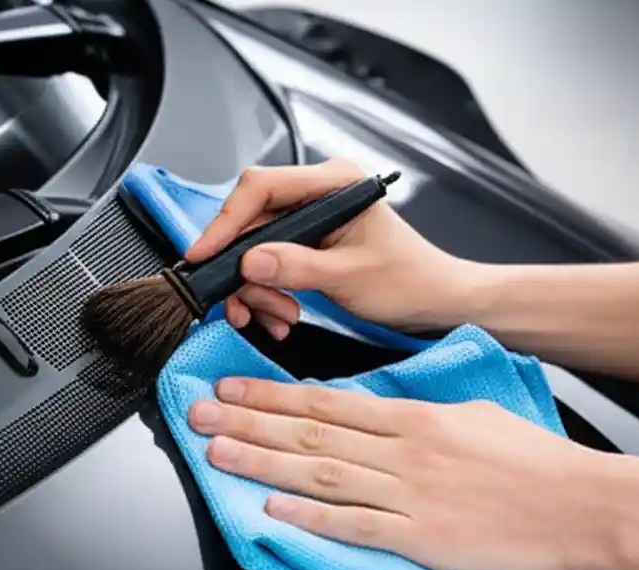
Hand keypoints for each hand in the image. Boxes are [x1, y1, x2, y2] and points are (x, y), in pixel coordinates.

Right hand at [185, 158, 483, 338]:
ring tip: (277, 316)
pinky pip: (268, 265)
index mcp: (333, 183)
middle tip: (245, 305)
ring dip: (256, 289)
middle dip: (244, 270)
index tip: (204, 253)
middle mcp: (317, 194)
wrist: (434, 301)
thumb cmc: (410, 280)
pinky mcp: (306, 244)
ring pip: (254, 249)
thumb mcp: (349, 277)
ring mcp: (310, 219)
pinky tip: (281, 314)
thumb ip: (298, 267)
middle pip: (251, 222)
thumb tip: (251, 260)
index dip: (226, 220)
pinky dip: (267, 293)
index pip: (260, 188)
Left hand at [187, 377, 628, 569]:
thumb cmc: (538, 465)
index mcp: (416, 418)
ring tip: (217, 453)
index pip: (328, 401)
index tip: (232, 386)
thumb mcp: (477, 418)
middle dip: (249, 422)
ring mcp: (411, 495)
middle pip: (311, 434)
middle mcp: (404, 451)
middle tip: (200, 412)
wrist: (587, 507)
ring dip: (262, 464)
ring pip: (321, 475)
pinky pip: (357, 526)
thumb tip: (387, 409)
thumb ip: (425, 414)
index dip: (272, 395)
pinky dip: (311, 520)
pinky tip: (273, 514)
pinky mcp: (424, 538)